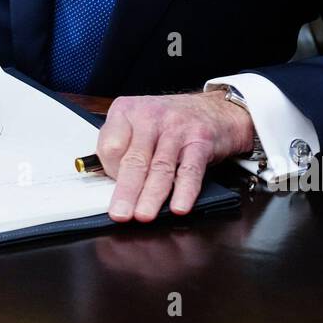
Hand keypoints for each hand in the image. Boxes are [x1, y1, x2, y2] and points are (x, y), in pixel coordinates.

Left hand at [97, 90, 253, 221]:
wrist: (213, 108)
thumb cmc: (167, 121)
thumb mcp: (136, 123)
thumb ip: (122, 149)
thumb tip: (112, 186)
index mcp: (126, 111)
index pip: (110, 145)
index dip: (110, 169)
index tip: (113, 185)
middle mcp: (150, 116)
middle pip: (135, 159)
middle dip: (127, 191)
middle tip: (120, 213)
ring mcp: (177, 128)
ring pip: (161, 167)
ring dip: (152, 195)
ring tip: (144, 215)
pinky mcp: (201, 141)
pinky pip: (190, 169)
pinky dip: (184, 190)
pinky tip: (179, 206)